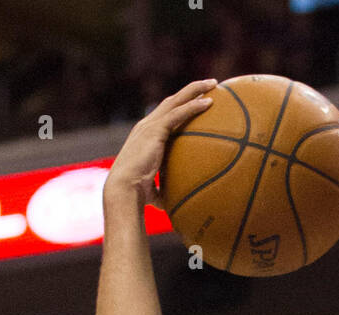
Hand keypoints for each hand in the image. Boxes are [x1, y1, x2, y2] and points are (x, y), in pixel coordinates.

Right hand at [105, 80, 217, 207]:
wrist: (124, 190)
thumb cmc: (137, 195)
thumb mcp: (153, 190)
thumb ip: (162, 192)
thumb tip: (175, 205)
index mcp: (146, 136)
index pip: (165, 115)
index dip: (180, 106)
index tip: (196, 101)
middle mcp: (147, 125)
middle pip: (172, 101)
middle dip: (190, 91)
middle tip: (209, 85)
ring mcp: (150, 125)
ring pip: (176, 100)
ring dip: (195, 90)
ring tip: (214, 84)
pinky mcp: (155, 130)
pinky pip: (179, 113)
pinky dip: (194, 106)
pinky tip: (209, 102)